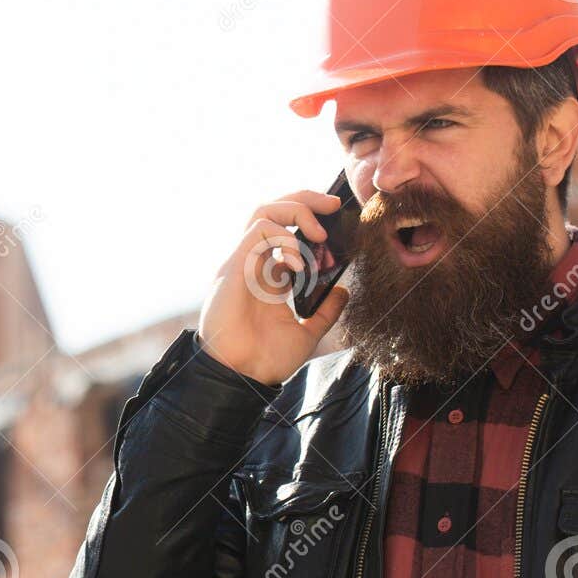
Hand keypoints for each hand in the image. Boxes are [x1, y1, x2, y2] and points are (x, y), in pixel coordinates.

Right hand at [196, 190, 351, 384]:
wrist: (244, 376)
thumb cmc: (266, 359)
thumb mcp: (307, 333)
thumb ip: (324, 312)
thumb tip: (343, 291)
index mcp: (269, 276)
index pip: (285, 230)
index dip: (309, 217)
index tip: (337, 217)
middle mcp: (255, 263)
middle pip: (273, 211)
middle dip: (305, 200)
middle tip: (334, 204)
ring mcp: (242, 263)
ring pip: (264, 212)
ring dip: (296, 211)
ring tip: (319, 232)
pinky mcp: (234, 266)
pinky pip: (258, 232)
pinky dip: (284, 238)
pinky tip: (299, 262)